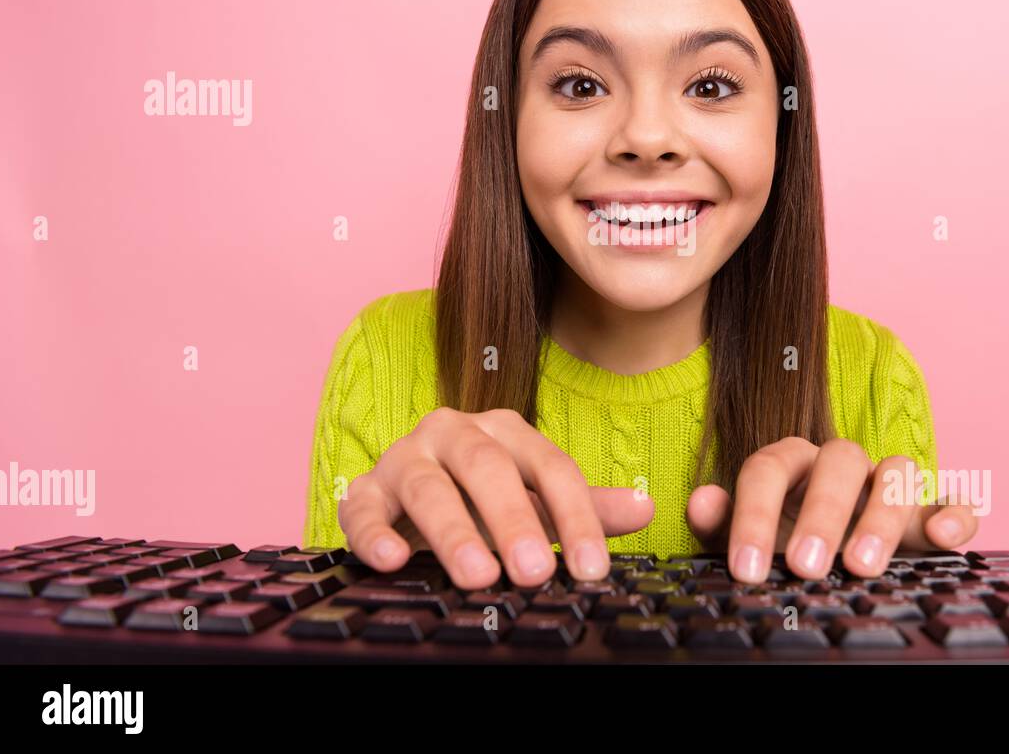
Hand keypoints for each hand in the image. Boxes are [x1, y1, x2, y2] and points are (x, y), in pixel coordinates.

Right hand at [338, 407, 653, 588]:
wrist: (407, 499)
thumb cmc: (481, 501)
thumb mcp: (535, 503)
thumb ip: (585, 508)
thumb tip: (646, 508)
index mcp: (506, 433)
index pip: (550, 468)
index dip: (575, 517)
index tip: (592, 568)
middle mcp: (455, 434)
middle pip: (488, 470)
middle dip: (514, 522)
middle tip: (536, 573)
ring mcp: (405, 458)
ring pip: (428, 488)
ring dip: (453, 532)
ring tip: (479, 576)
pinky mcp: (364, 489)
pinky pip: (362, 508)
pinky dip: (374, 532)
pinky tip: (391, 560)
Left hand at [685, 436, 978, 582]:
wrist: (830, 559)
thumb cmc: (783, 544)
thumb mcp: (751, 538)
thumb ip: (723, 521)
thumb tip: (699, 502)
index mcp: (792, 463)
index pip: (768, 469)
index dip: (754, 515)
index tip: (747, 568)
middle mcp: (841, 465)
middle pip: (837, 461)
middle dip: (822, 512)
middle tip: (806, 566)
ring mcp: (887, 484)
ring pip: (895, 472)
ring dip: (880, 516)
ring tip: (863, 567)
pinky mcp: (928, 512)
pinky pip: (950, 499)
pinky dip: (952, 512)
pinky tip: (942, 538)